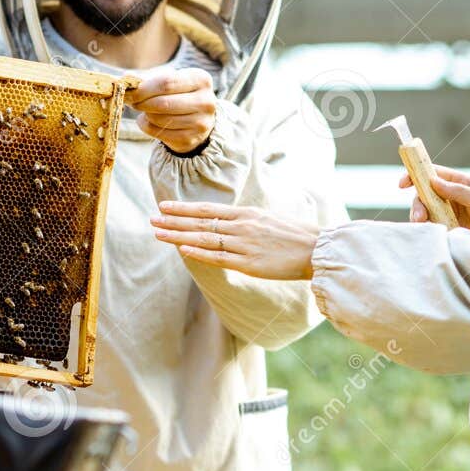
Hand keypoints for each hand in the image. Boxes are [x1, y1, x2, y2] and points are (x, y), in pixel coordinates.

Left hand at [127, 68, 216, 153]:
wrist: (198, 120)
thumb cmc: (179, 95)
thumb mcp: (172, 81)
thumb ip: (149, 79)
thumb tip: (125, 78)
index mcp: (201, 79)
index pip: (166, 82)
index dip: (144, 88)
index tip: (131, 91)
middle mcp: (205, 101)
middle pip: (163, 102)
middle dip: (142, 103)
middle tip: (132, 102)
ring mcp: (200, 122)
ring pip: (160, 119)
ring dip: (145, 115)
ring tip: (144, 110)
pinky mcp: (190, 139)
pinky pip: (159, 133)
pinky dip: (147, 127)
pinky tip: (149, 121)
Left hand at [151, 202, 318, 279]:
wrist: (316, 249)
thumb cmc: (295, 236)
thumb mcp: (268, 219)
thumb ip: (246, 221)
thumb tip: (227, 222)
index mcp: (247, 214)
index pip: (208, 210)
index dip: (184, 208)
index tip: (164, 207)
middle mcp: (242, 226)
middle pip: (201, 223)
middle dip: (174, 221)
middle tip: (152, 220)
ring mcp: (245, 245)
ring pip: (205, 239)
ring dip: (179, 235)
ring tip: (158, 233)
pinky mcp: (250, 264)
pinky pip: (219, 257)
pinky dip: (199, 253)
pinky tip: (182, 249)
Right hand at [403, 165, 469, 228]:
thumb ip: (460, 191)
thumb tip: (434, 182)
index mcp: (461, 184)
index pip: (436, 174)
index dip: (418, 174)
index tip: (404, 182)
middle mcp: (450, 197)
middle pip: (425, 193)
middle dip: (417, 202)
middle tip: (419, 216)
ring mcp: (446, 213)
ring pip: (423, 209)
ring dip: (418, 215)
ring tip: (424, 224)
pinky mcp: (443, 228)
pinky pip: (427, 224)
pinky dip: (423, 227)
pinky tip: (428, 231)